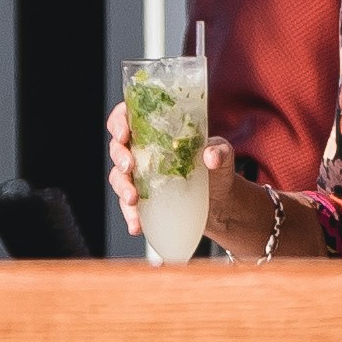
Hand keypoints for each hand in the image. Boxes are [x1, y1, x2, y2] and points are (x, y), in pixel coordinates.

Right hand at [106, 99, 285, 258]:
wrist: (220, 202)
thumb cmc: (217, 169)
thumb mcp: (223, 155)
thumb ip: (220, 151)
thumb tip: (211, 156)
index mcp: (157, 130)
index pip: (128, 116)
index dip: (119, 121)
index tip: (124, 132)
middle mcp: (143, 150)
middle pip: (117, 147)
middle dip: (119, 156)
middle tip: (129, 165)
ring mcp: (140, 175)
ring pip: (118, 177)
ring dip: (122, 187)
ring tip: (133, 198)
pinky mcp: (142, 198)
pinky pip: (128, 206)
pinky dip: (130, 215)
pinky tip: (137, 225)